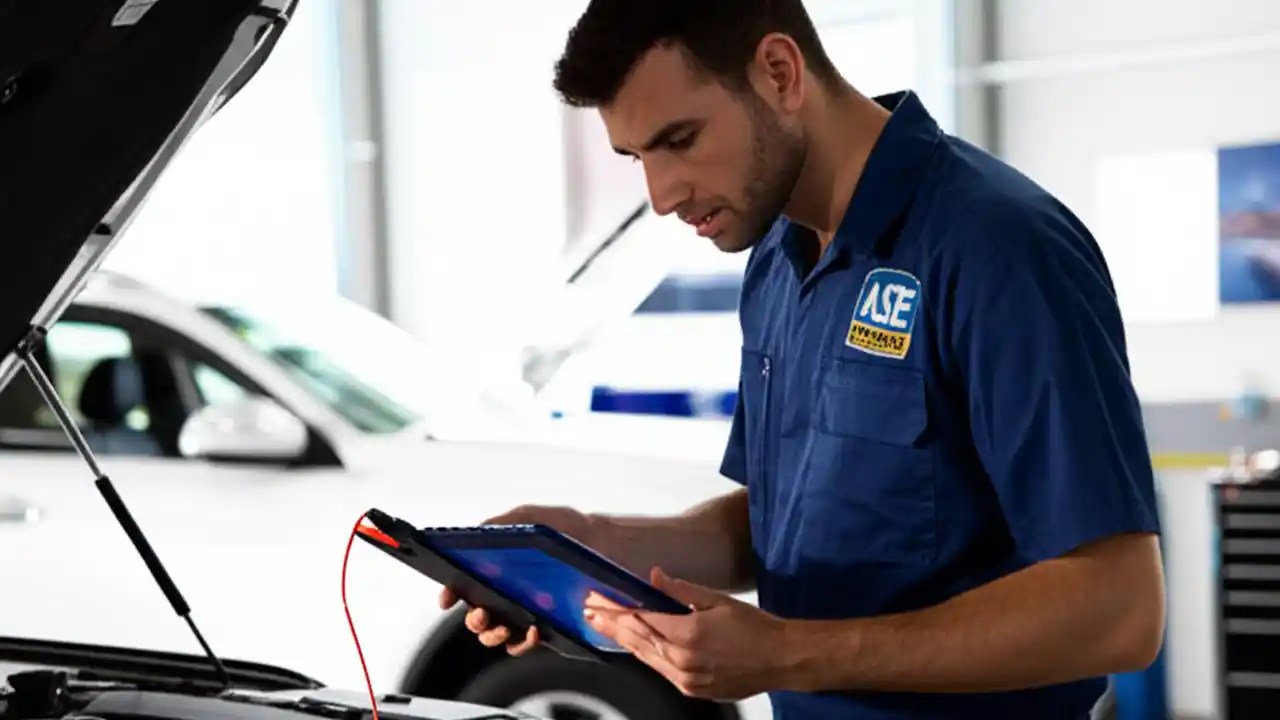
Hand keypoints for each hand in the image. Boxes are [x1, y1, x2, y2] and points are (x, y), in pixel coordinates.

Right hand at [438, 504, 599, 656]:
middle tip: (482, 614)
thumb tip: (475, 532)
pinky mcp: (547, 627)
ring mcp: (527, 611)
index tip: (447, 597)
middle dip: (473, 619)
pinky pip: (525, 642)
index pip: (467, 583)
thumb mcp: (532, 518)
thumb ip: (500, 524)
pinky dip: (522, 642)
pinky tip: (533, 629)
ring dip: (492, 635)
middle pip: (477, 614)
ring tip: (503, 626)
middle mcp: (510, 592)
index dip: (452, 592)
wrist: (607, 545)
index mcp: (500, 567)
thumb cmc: (570, 530)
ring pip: (496, 634)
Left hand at [584, 567, 791, 699]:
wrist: (780, 659)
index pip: (639, 619)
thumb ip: (682, 591)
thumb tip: (655, 577)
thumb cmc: (755, 628)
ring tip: (604, 627)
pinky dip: (645, 656)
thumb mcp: (718, 600)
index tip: (597, 600)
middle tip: (590, 611)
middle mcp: (682, 660)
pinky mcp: (692, 689)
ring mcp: (686, 679)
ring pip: (646, 657)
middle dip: (610, 624)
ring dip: (623, 641)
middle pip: (636, 640)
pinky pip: (661, 671)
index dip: (614, 609)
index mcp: (687, 634)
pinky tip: (636, 646)